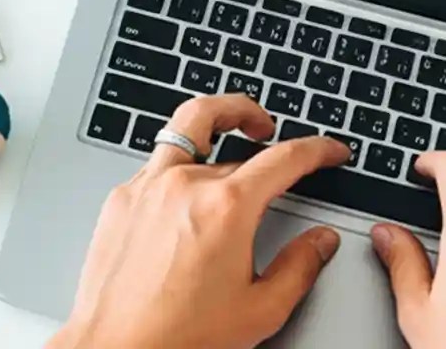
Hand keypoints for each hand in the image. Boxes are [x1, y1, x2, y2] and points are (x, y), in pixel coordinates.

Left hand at [48, 95, 350, 348]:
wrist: (116, 348)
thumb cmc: (180, 336)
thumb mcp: (261, 309)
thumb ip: (300, 266)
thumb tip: (321, 241)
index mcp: (226, 207)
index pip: (284, 158)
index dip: (316, 149)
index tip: (329, 151)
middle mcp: (183, 184)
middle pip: (234, 141)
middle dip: (261, 133)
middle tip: (272, 131)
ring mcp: (145, 186)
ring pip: (185, 129)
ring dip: (214, 119)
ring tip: (230, 127)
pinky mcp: (119, 199)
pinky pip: (154, 163)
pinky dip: (177, 162)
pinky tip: (186, 184)